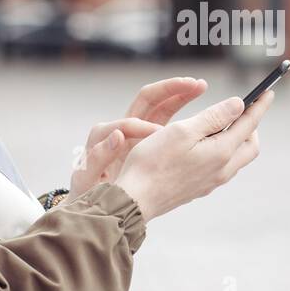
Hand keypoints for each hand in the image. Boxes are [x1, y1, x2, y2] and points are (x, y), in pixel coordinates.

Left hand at [66, 76, 208, 201]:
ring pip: (161, 107)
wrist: (95, 206)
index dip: (144, 129)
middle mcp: (122, 128)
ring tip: (200, 86)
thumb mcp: (87, 180)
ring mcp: (138, 134)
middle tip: (193, 83)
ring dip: (180, 95)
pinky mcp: (149, 142)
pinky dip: (184, 115)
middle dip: (170, 89)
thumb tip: (117, 135)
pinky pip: (168, 123)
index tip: (160, 138)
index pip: (128, 123)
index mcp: (105, 135)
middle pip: (147, 99)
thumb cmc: (89, 195)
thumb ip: (98, 157)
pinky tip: (202, 117)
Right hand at [114, 89, 273, 222]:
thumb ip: (214, 116)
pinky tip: (209, 146)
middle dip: (252, 125)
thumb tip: (239, 105)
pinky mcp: (200, 188)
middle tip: (246, 109)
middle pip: (250, 146)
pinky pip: (223, 168)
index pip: (249, 124)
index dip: (259, 106)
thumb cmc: (153, 162)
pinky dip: (225, 151)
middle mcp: (222, 170)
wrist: (135, 199)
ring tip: (227, 124)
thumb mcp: (183, 130)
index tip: (268, 92)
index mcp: (221, 152)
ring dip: (239, 139)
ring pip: (237, 158)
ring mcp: (212, 182)